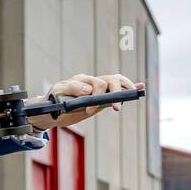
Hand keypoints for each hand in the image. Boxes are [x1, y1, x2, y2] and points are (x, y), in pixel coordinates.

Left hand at [28, 74, 143, 130]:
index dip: (97, 95)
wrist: (51, 109)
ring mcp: (98, 90)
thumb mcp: (57, 92)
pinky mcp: (101, 99)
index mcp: (83, 80)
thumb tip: (89, 90)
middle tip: (115, 108)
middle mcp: (93, 83)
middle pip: (111, 81)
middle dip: (116, 92)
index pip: (97, 83)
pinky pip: (116, 91)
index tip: (90, 109)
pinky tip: (139, 87)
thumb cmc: (53, 99)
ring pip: (116, 82)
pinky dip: (129, 87)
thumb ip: (72, 88)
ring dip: (126, 87)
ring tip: (134, 92)